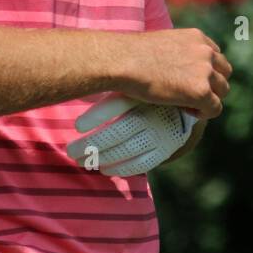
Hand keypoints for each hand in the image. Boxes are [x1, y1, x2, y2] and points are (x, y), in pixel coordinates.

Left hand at [65, 98, 196, 177]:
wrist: (181, 103)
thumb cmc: (141, 91)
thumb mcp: (128, 83)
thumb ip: (104, 85)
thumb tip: (71, 86)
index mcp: (141, 91)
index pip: (117, 103)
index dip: (96, 115)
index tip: (77, 126)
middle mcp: (153, 111)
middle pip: (119, 131)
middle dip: (92, 144)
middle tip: (70, 151)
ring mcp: (161, 131)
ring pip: (128, 149)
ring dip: (102, 158)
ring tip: (82, 161)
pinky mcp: (166, 148)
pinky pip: (143, 163)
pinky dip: (122, 169)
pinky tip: (104, 169)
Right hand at [119, 28, 228, 119]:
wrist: (123, 61)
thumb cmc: (133, 54)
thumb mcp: (163, 44)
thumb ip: (179, 52)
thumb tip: (178, 69)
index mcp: (196, 37)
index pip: (215, 55)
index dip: (206, 70)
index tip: (190, 79)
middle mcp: (205, 51)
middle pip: (224, 72)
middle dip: (212, 84)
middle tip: (191, 93)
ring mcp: (205, 71)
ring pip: (223, 90)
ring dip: (209, 98)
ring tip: (187, 103)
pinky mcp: (201, 91)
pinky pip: (215, 108)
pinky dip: (204, 113)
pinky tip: (186, 110)